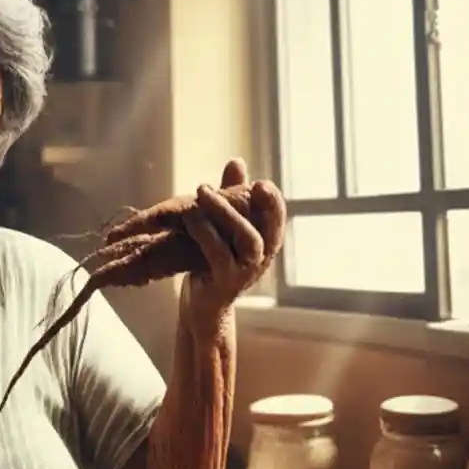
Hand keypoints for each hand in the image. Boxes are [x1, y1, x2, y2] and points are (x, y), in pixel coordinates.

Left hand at [179, 159, 285, 342]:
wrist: (203, 306)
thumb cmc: (214, 262)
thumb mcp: (223, 228)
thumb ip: (231, 196)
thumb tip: (237, 161)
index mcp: (265, 244)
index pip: (278, 218)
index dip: (273, 201)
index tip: (261, 182)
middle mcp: (261, 259)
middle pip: (266, 228)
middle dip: (255, 203)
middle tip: (241, 182)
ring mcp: (245, 272)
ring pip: (247, 239)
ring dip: (225, 212)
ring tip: (202, 191)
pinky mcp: (224, 282)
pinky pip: (217, 253)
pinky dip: (204, 232)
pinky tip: (190, 217)